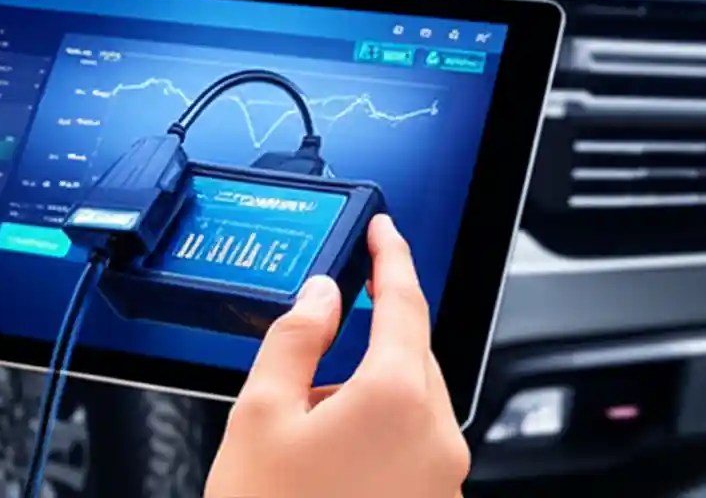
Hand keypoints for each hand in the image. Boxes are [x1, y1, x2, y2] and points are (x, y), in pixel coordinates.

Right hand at [206, 215, 469, 497]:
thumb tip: (320, 296)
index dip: (391, 257)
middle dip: (367, 348)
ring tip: (309, 442)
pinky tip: (334, 466)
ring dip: (371, 401)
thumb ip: (294, 340)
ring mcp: (444, 479)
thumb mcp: (260, 416)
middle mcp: (436, 438)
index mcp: (395, 399)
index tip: (383, 231)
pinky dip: (382, 441)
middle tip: (310, 373)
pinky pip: (416, 450)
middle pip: (411, 358)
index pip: (404, 302)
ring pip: (413, 406)